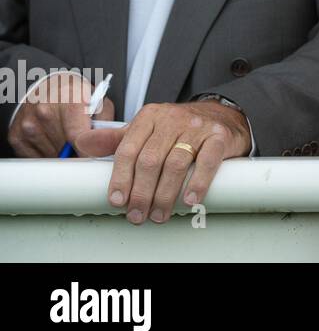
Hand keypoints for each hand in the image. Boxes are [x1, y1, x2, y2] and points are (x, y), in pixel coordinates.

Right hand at [7, 72, 112, 156]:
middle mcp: (45, 112)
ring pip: (51, 156)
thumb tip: (111, 146)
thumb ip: (106, 122)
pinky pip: (36, 158)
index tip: (93, 158)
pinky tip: (53, 141)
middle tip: (83, 148)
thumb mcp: (98, 100)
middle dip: (76, 153)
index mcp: (69, 100)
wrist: (46, 86)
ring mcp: (29, 125)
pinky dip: (46, 154)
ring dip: (61, 155)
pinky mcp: (16, 135)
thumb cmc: (75, 94)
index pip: (78, 138)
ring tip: (67, 140)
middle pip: (65, 150)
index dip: (88, 152)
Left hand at [75, 100, 251, 224]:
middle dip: (141, 193)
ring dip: (165, 195)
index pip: (128, 149)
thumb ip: (117, 140)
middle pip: (151, 160)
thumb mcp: (147, 130)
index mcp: (149, 116)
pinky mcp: (219, 137)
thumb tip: (84, 144)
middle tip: (138, 214)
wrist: (223, 117)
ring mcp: (197, 127)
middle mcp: (172, 119)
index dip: (120, 178)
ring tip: (159, 213)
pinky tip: (190, 199)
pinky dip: (198, 183)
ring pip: (176, 164)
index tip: (117, 201)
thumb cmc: (180, 129)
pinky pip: (207, 161)